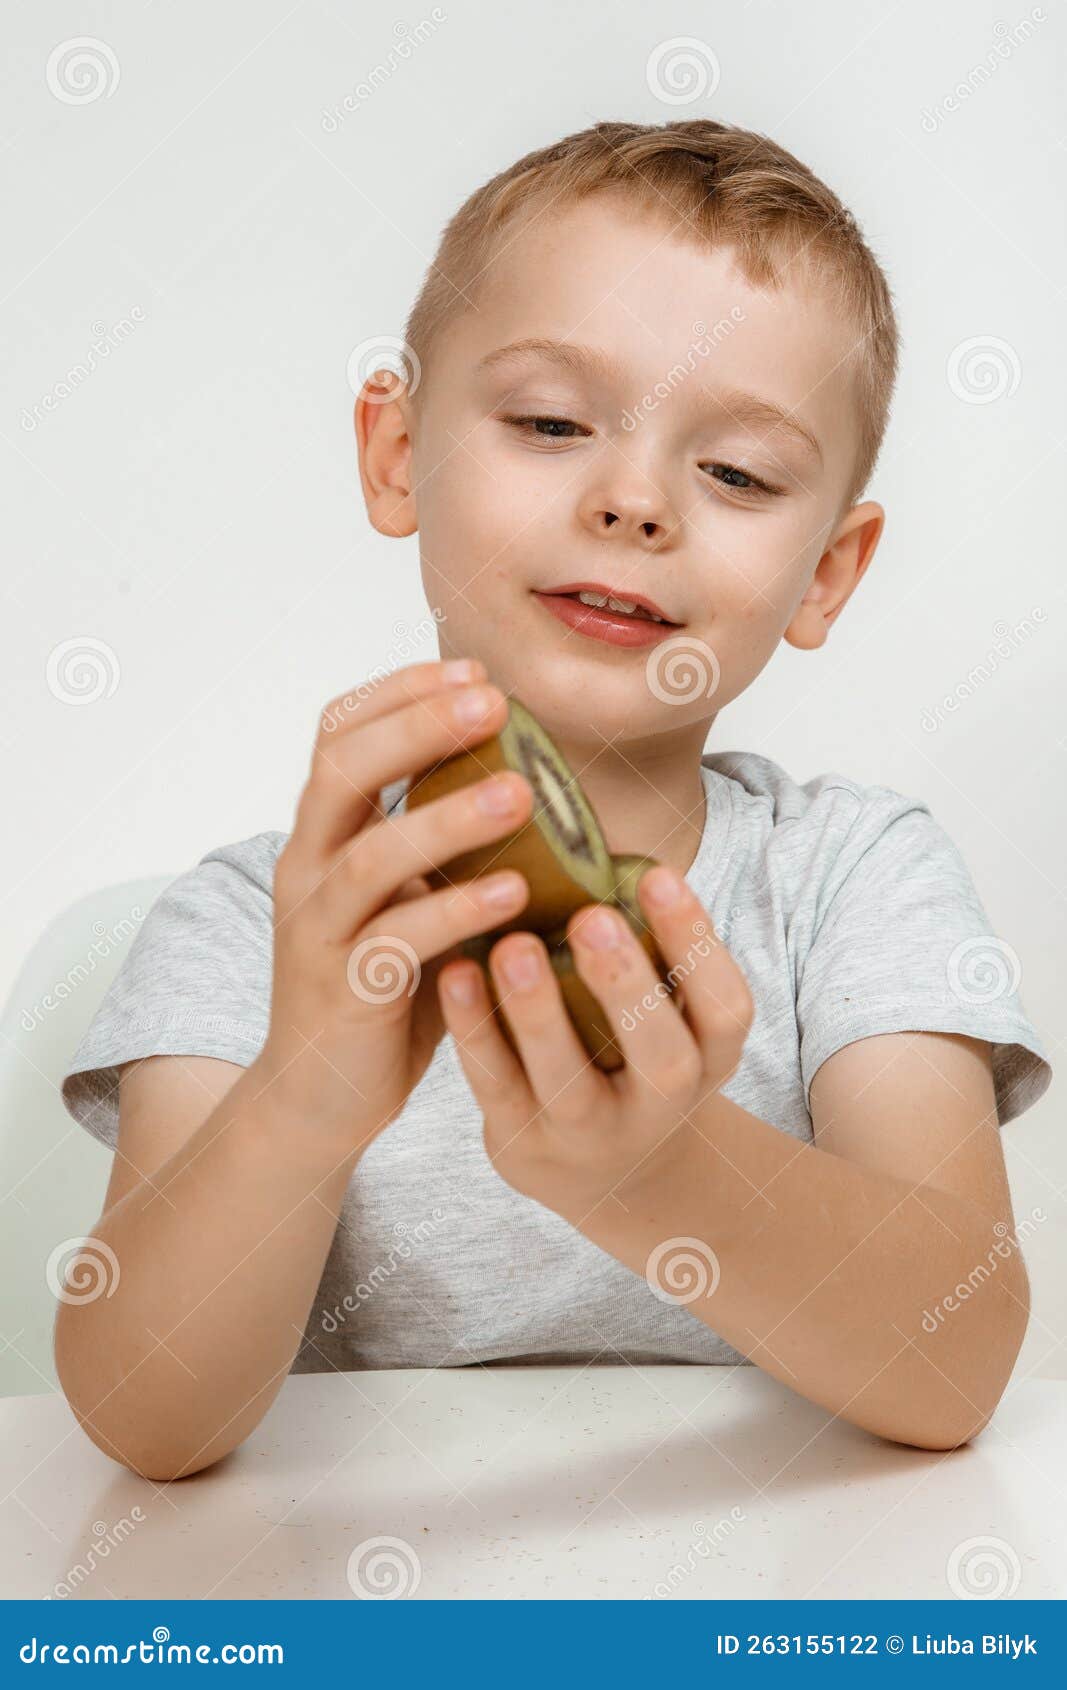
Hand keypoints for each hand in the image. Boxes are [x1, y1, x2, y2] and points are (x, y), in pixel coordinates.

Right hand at [257, 659, 533, 1156]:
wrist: (317, 1097)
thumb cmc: (379, 987)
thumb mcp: (404, 898)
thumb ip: (439, 846)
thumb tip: (531, 780)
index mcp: (322, 835)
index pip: (338, 733)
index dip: (400, 692)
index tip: (474, 670)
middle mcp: (308, 868)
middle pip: (341, 770)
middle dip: (418, 726)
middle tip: (494, 704)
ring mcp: (319, 930)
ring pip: (371, 855)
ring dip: (448, 818)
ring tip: (521, 795)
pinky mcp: (343, 990)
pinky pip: (397, 941)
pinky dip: (457, 909)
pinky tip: (517, 893)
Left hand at [437, 864, 754, 1219]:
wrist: (603, 1169)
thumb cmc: (630, 1052)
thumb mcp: (668, 1011)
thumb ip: (647, 943)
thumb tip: (595, 825)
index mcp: (708, 1057)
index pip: (726, 1006)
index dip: (695, 943)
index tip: (656, 873)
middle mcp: (660, 1104)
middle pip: (661, 1057)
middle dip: (626, 986)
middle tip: (590, 916)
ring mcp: (589, 1132)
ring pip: (567, 1081)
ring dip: (538, 1013)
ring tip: (512, 947)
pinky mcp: (523, 1143)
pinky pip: (496, 1087)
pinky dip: (475, 1031)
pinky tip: (453, 973)